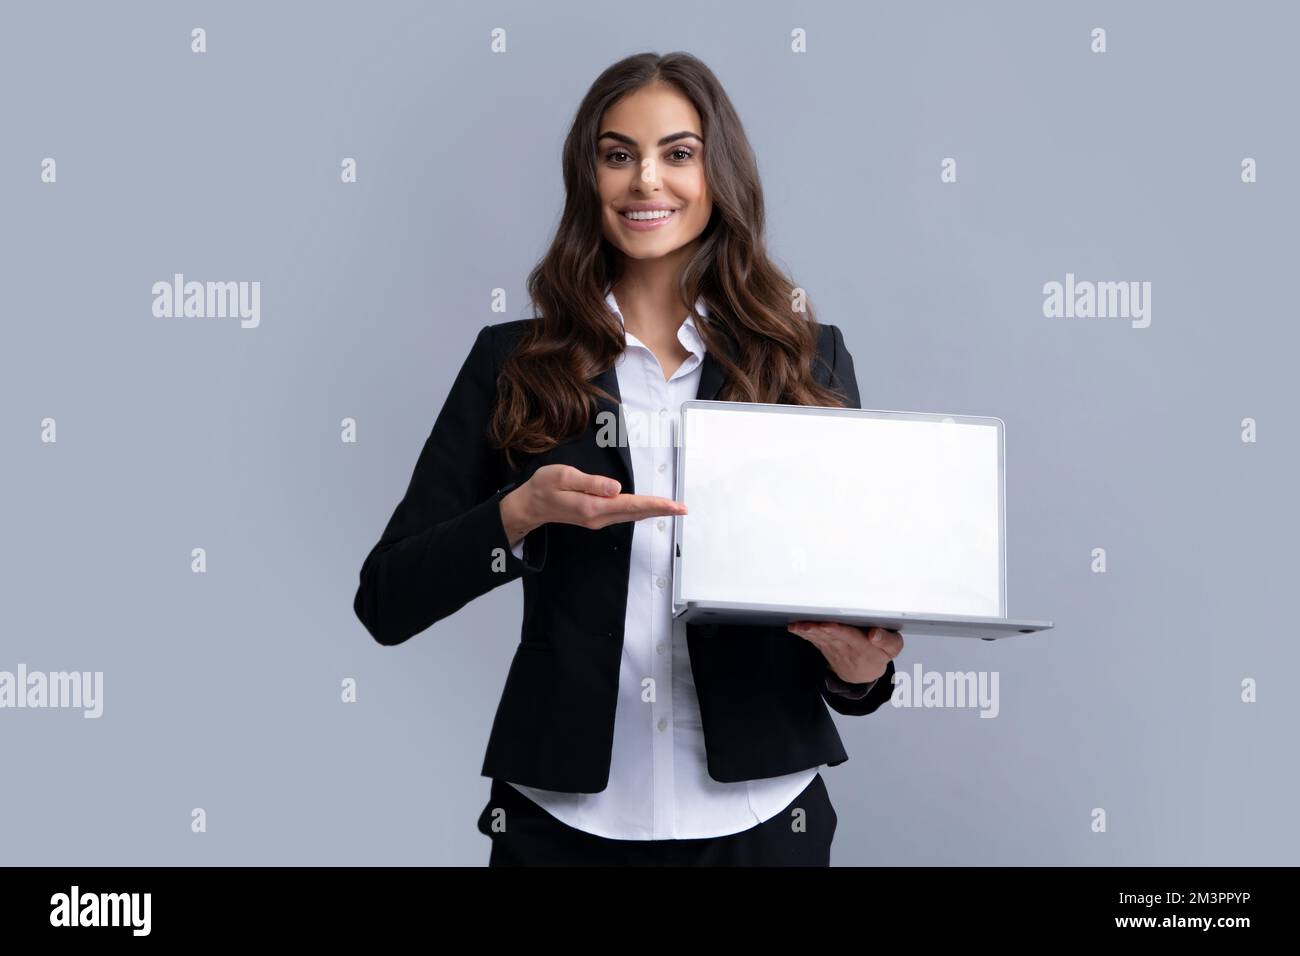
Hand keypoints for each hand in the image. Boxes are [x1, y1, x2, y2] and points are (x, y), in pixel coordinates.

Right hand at [500, 464, 685, 545]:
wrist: (530, 505)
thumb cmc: (544, 487)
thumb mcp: (564, 477)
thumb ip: (591, 483)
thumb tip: (616, 489)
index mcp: (592, 506)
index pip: (631, 505)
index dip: (655, 504)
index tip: (674, 505)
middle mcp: (598, 517)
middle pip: (636, 513)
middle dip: (661, 510)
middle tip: (684, 509)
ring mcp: (598, 519)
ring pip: (632, 515)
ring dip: (653, 511)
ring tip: (673, 508)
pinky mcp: (596, 516)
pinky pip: (624, 514)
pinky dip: (640, 511)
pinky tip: (649, 509)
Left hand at [787, 621, 902, 683]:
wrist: (863, 675)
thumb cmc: (877, 655)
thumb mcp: (892, 648)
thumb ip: (887, 640)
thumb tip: (875, 634)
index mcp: (864, 647)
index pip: (851, 638)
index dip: (839, 632)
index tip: (829, 625)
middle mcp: (847, 649)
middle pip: (832, 638)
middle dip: (820, 630)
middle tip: (808, 624)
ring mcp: (834, 650)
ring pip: (821, 640)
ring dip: (809, 633)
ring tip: (799, 626)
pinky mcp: (826, 648)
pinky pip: (814, 641)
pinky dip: (804, 635)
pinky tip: (796, 628)